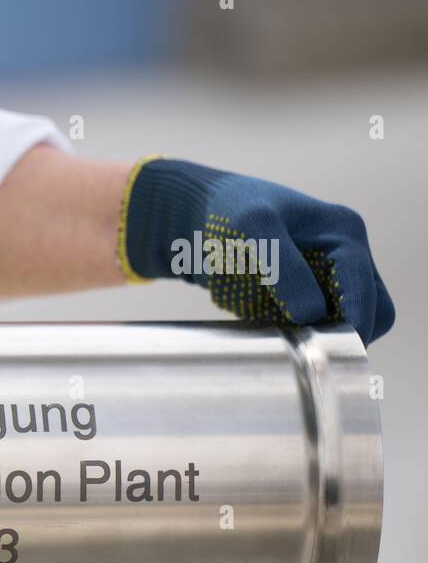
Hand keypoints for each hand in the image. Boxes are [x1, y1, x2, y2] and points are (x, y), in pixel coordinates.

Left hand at [121, 158, 394, 343]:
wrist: (193, 218)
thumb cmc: (227, 211)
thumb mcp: (254, 227)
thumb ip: (284, 267)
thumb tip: (312, 313)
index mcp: (345, 235)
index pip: (367, 294)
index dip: (354, 326)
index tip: (326, 351)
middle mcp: (343, 258)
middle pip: (369, 315)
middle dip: (344, 337)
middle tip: (305, 350)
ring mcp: (325, 280)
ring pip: (341, 327)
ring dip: (319, 340)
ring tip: (281, 337)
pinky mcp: (301, 299)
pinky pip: (310, 331)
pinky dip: (297, 339)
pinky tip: (270, 333)